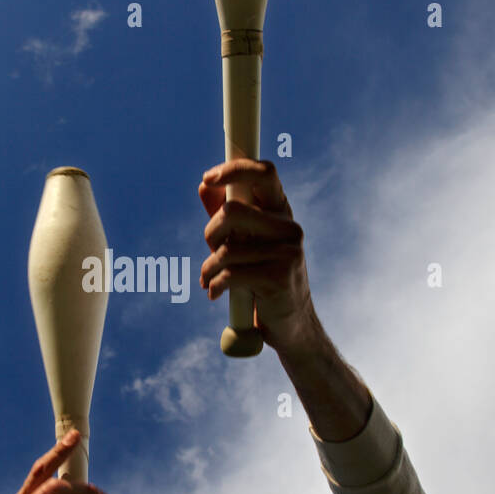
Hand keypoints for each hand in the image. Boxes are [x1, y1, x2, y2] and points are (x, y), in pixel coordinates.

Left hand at [199, 159, 313, 353]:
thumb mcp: (244, 243)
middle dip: (211, 232)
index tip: (208, 178)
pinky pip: (230, 273)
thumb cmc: (262, 278)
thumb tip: (204, 185)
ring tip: (209, 278)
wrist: (290, 324)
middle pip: (233, 211)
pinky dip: (214, 284)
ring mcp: (288, 252)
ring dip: (208, 267)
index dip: (234, 169)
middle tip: (212, 249)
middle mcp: (289, 227)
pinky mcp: (279, 277)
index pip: (264, 173)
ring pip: (227, 248)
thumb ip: (225, 216)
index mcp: (281, 212)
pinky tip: (214, 292)